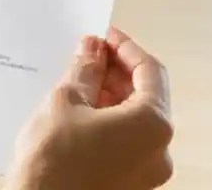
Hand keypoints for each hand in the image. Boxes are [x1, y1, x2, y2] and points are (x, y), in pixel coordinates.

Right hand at [5, 29, 173, 189]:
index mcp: (153, 125)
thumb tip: (93, 49)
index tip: (105, 36)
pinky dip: (109, 121)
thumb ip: (86, 69)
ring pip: (135, 120)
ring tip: (79, 82)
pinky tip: (81, 111)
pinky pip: (126, 142)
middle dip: (117, 72)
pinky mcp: (128, 184)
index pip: (150, 71)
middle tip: (88, 55)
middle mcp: (159, 151)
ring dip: (111, 96)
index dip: (126, 48)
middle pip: (146, 96)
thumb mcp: (66, 101)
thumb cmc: (53, 164)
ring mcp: (146, 172)